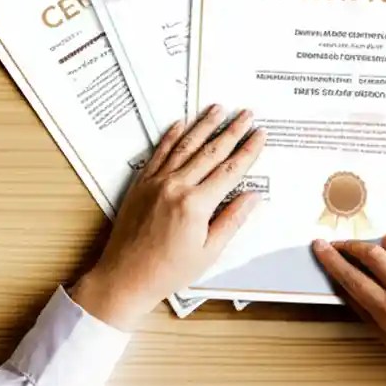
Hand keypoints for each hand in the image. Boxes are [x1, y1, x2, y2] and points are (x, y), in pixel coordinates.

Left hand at [70, 106, 264, 329]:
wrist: (125, 277)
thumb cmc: (167, 271)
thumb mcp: (208, 252)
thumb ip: (231, 220)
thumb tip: (252, 197)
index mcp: (196, 205)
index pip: (231, 170)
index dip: (248, 151)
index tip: (260, 135)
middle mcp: (176, 187)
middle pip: (211, 151)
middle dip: (232, 131)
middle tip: (246, 114)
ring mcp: (156, 182)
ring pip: (185, 145)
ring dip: (204, 125)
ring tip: (218, 109)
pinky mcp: (141, 183)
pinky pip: (159, 153)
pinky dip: (171, 136)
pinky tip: (181, 123)